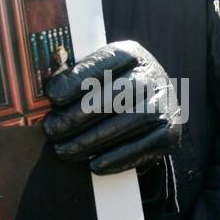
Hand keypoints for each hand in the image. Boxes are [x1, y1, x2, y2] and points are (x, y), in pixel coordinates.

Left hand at [43, 40, 180, 174]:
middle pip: (116, 94)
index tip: (53, 97)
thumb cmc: (112, 93)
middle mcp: (153, 75)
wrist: (151, 113)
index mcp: (132, 54)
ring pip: (128, 121)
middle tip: (52, 130)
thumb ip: (76, 81)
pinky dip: (118, 158)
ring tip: (65, 150)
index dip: (79, 79)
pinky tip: (94, 165)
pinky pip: (144, 147)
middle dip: (78, 115)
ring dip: (92, 140)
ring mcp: (165, 104)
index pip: (106, 61)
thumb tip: (48, 95)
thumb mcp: (99, 78)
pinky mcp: (171, 133)